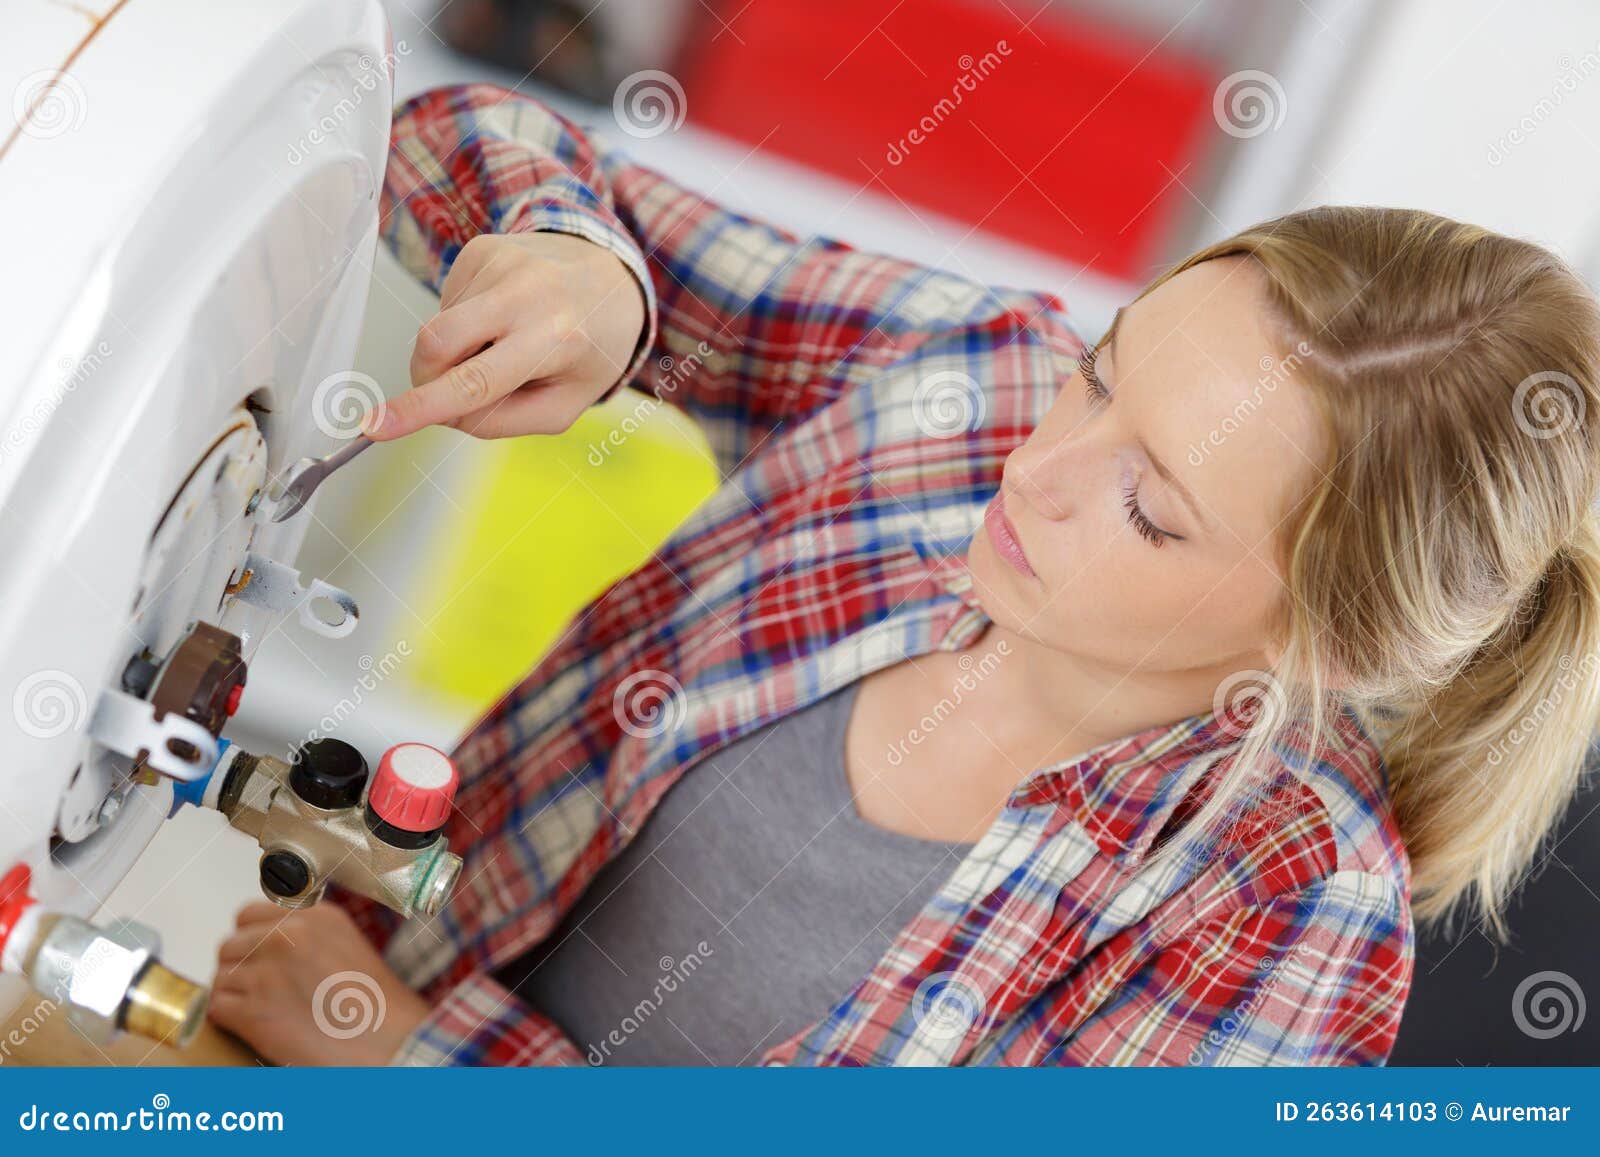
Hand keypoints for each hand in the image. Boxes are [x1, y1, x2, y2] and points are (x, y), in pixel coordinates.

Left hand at [208, 901, 430, 1065]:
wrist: (388, 1042)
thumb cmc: (376, 1004)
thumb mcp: (347, 945)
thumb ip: (309, 936)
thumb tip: (269, 946)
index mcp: (314, 916)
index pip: (249, 915)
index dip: (250, 940)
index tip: (259, 959)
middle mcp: (287, 936)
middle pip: (230, 945)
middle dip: (239, 969)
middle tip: (258, 991)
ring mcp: (267, 972)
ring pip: (221, 976)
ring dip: (233, 996)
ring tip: (261, 1012)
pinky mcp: (254, 1009)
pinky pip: (216, 1006)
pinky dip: (228, 1020)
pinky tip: (254, 1028)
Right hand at [364, 232, 646, 440]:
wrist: (612, 278)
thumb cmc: (590, 349)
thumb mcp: (563, 406)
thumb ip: (498, 421)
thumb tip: (440, 412)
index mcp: (556, 338)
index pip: (474, 382)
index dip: (419, 407)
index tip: (373, 426)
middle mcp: (528, 293)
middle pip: (436, 342)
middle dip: (426, 379)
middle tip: (450, 392)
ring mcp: (503, 262)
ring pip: (438, 326)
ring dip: (459, 351)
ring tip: (504, 343)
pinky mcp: (483, 249)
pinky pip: (447, 302)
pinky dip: (464, 323)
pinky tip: (499, 319)